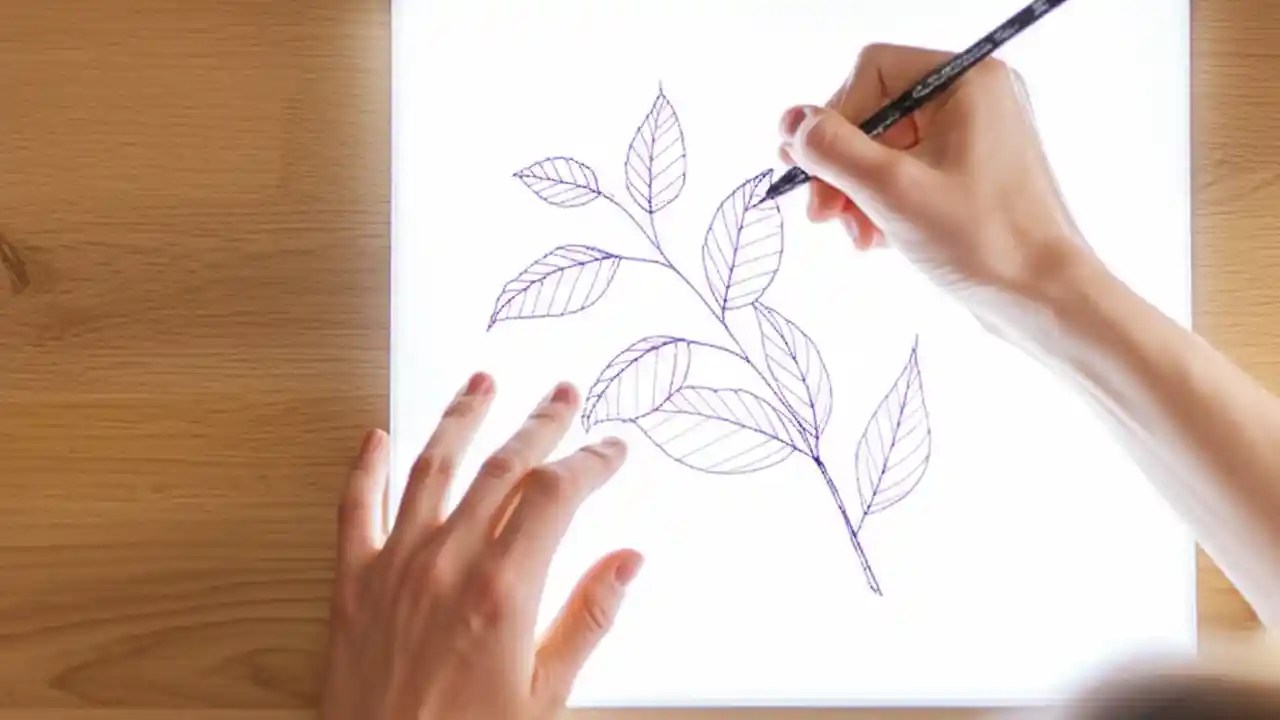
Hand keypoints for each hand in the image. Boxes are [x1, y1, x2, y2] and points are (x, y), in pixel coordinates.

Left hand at [320, 373, 642, 719]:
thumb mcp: (547, 692)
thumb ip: (588, 618)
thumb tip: (629, 560)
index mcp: (505, 588)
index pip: (557, 495)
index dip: (590, 461)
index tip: (612, 447)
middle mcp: (449, 562)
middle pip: (502, 467)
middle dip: (539, 423)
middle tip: (562, 394)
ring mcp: (396, 565)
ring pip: (432, 468)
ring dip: (461, 419)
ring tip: (482, 382)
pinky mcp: (352, 583)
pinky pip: (356, 508)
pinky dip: (365, 468)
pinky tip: (377, 438)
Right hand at [778, 43, 1093, 336]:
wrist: (1045, 299)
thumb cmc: (984, 241)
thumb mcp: (892, 191)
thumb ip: (833, 150)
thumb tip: (791, 122)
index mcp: (967, 81)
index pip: (871, 73)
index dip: (835, 120)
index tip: (817, 173)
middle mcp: (973, 97)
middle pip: (874, 112)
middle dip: (842, 166)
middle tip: (822, 213)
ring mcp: (973, 135)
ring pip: (884, 147)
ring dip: (857, 192)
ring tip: (856, 235)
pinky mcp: (969, 172)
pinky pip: (906, 172)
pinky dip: (882, 203)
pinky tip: (877, 239)